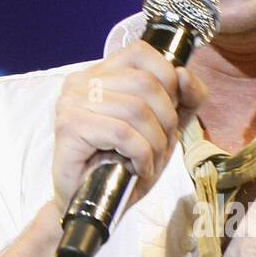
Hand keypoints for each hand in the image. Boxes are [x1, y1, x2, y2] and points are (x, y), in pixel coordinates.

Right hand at [52, 44, 207, 218]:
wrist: (89, 204)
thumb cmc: (123, 165)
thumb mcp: (164, 129)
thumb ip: (184, 100)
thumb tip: (185, 75)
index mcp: (101, 73)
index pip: (142, 52)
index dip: (168, 79)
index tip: (172, 111)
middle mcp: (82, 81)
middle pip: (146, 83)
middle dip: (166, 120)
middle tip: (160, 146)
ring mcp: (72, 102)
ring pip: (136, 109)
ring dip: (154, 143)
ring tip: (149, 161)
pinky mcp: (69, 127)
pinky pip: (122, 133)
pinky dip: (141, 155)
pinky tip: (138, 168)